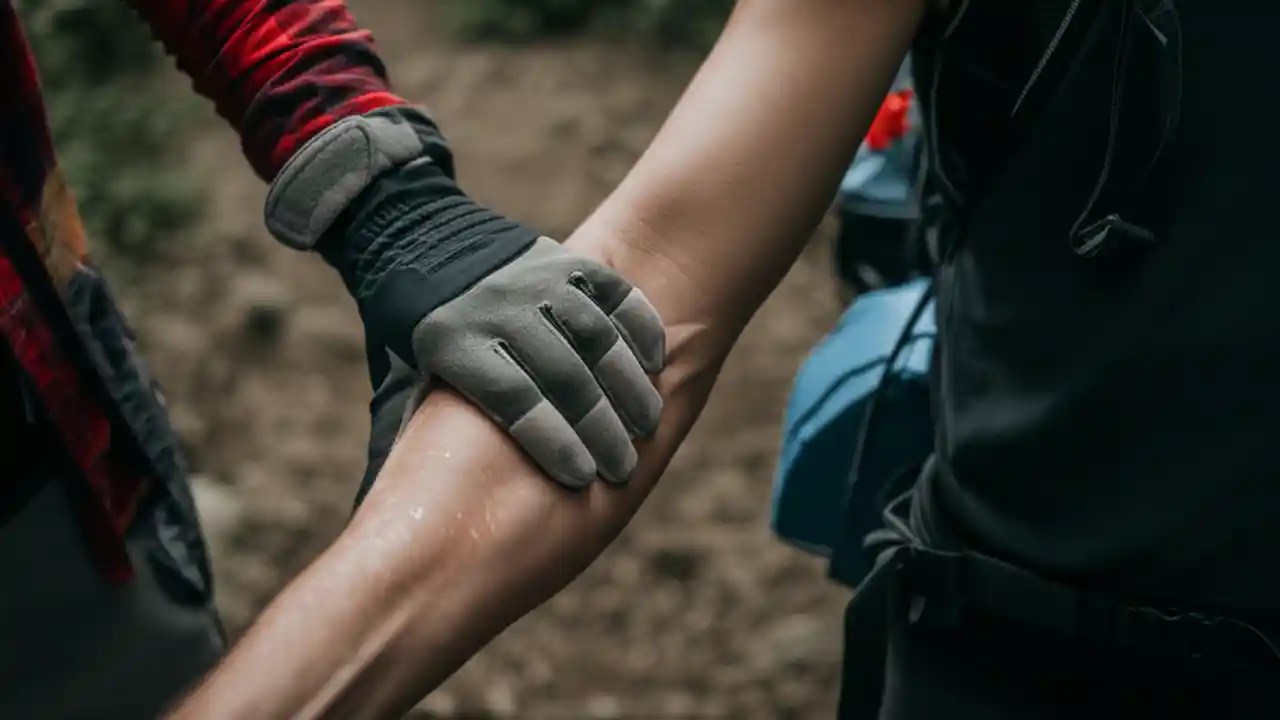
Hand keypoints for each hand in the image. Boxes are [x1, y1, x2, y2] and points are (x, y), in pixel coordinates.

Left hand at [266, 107, 664, 492]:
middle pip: (563, 374)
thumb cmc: (410, 322)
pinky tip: (656, 362)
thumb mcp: (403, 371)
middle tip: (622, 466)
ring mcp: (532, 279)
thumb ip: (419, 428)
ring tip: (647, 423)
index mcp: (455, 344)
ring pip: (594, 335)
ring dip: (627, 382)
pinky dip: (637, 326)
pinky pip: (610, 292)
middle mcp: (498, 310)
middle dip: (599, 427)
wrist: (413, 231)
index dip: (552, 442)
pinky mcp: (559, 258)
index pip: (514, 400)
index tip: (581, 478)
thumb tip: (414, 502)